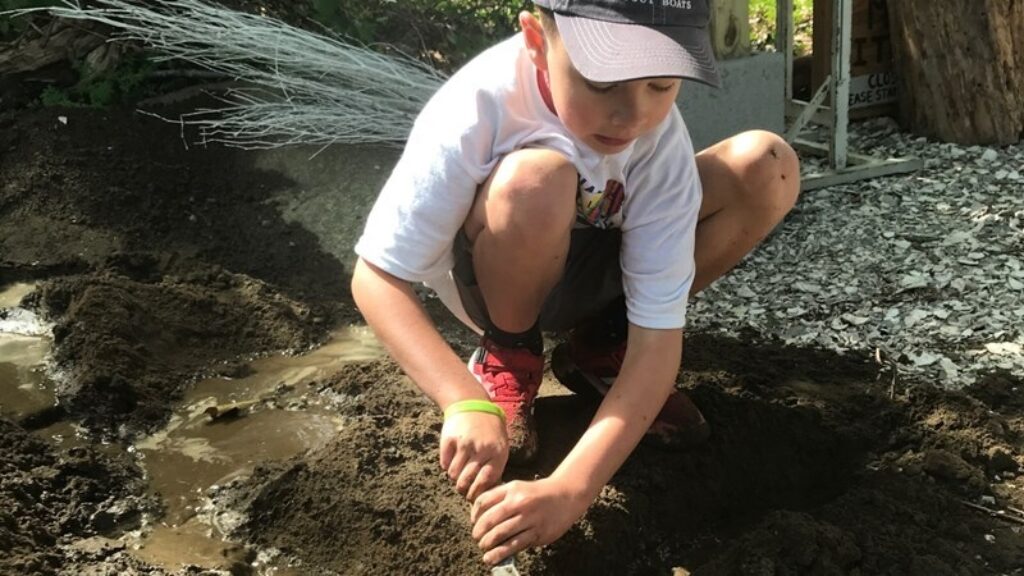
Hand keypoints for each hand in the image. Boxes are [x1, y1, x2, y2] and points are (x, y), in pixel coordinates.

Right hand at [440, 411, 508, 501]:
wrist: (472, 404)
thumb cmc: (489, 430)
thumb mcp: (500, 446)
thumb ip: (495, 468)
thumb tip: (487, 494)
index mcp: (497, 453)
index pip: (485, 481)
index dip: (476, 492)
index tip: (472, 496)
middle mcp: (481, 449)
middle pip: (466, 480)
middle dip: (462, 488)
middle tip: (462, 487)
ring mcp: (464, 444)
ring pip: (453, 474)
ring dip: (454, 476)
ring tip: (458, 470)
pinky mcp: (449, 439)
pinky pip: (444, 463)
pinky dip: (446, 464)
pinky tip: (452, 458)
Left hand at [470, 478, 587, 564]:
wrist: (567, 495)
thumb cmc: (538, 494)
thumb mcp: (519, 488)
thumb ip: (501, 498)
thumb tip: (480, 517)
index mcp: (512, 489)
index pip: (484, 501)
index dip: (474, 514)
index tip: (474, 522)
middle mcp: (520, 502)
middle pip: (490, 519)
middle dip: (479, 532)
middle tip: (477, 538)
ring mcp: (530, 517)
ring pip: (501, 533)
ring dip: (487, 544)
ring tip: (483, 548)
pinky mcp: (538, 532)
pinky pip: (514, 545)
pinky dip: (499, 554)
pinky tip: (491, 558)